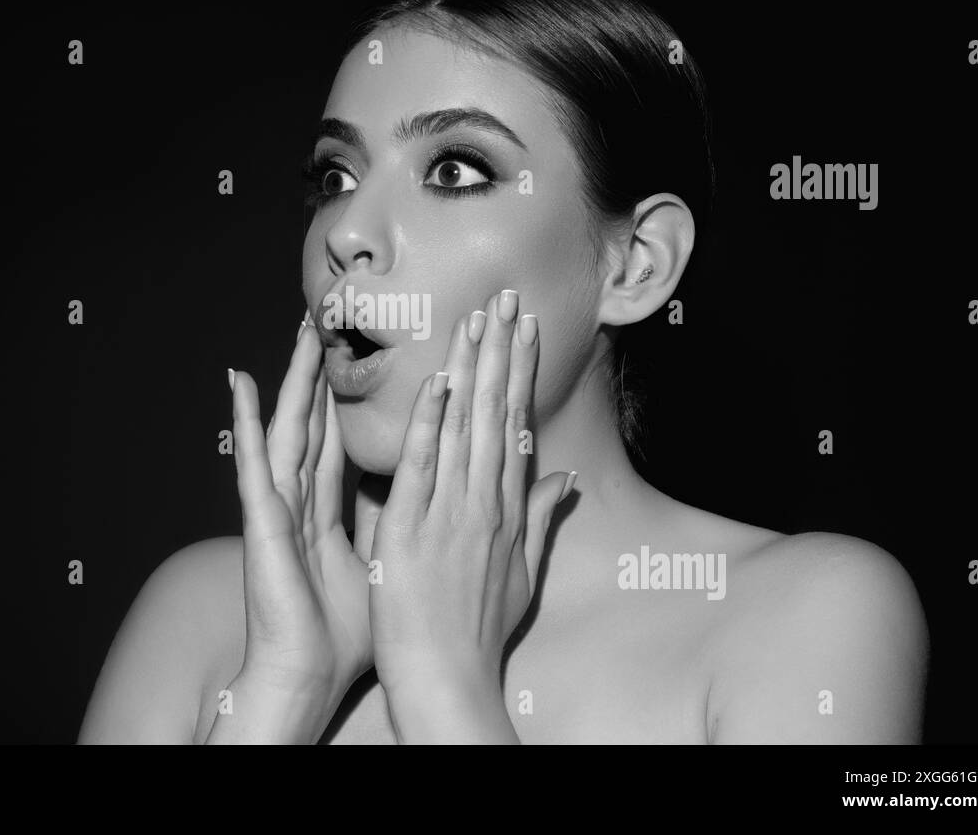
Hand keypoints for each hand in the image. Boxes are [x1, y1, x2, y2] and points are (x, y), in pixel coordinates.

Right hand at [227, 313, 372, 715]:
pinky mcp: (263, 520)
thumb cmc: (342, 636)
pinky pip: (255, 462)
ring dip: (291, 382)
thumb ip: (392, 529)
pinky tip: (239, 384)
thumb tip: (420, 502)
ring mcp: (277, 507)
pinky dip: (246, 422)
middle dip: (316, 377)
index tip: (349, 362)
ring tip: (298, 334)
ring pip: (286, 431)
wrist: (309, 676)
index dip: (340, 404)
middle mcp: (298, 503)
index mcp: (323, 514)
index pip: (335, 445)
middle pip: (310, 427)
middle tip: (323, 325)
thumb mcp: (379, 569)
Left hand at [368, 290, 574, 737]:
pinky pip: (422, 466)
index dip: (518, 374)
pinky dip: (430, 423)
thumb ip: (540, 519)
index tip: (523, 330)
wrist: (448, 677)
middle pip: (494, 415)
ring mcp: (449, 513)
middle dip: (500, 354)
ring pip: (462, 429)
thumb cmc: (478, 631)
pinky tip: (437, 382)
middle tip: (505, 299)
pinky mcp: (410, 528)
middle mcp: (483, 503)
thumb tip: (567, 478)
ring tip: (478, 319)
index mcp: (505, 509)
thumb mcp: (522, 574)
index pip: (514, 426)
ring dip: (470, 371)